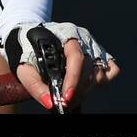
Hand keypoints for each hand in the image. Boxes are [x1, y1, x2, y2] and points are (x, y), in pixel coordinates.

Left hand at [5, 22, 120, 109]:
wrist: (31, 39)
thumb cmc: (28, 52)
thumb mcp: (24, 67)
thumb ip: (34, 85)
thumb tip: (51, 103)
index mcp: (62, 33)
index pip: (75, 57)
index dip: (73, 80)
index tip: (66, 98)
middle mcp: (82, 37)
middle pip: (88, 69)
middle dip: (77, 90)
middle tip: (65, 102)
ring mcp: (94, 45)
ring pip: (100, 72)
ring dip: (86, 88)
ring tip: (70, 93)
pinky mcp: (102, 53)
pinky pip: (112, 70)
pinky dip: (100, 81)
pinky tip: (83, 85)